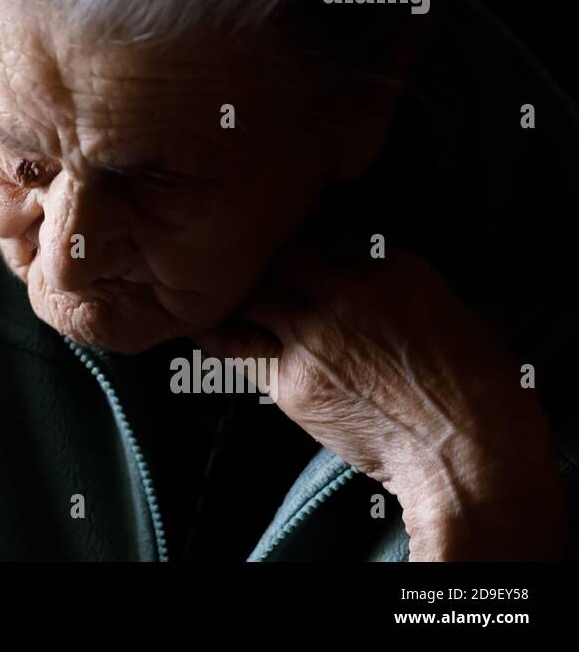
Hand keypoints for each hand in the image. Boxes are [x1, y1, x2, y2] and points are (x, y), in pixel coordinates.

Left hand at [197, 243, 565, 559]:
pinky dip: (222, 338)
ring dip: (233, 294)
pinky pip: (240, 351)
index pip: (327, 230)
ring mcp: (311, 337)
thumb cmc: (472, 385)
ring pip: (248, 297)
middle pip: (277, 256)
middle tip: (243, 263)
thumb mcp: (444, 305)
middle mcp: (342, 294)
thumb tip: (353, 265)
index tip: (294, 244)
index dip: (305, 236)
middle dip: (259, 257)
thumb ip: (393, 278)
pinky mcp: (290, 382)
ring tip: (216, 293)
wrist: (462, 452)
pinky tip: (209, 331)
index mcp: (389, 266)